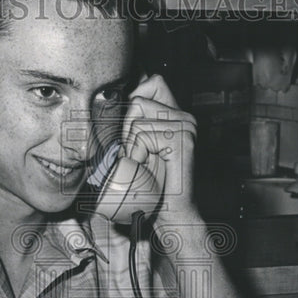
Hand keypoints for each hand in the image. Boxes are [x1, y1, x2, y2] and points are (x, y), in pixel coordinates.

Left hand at [121, 74, 198, 225]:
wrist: (171, 216)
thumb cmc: (150, 187)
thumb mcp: (136, 149)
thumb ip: (131, 124)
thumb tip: (112, 98)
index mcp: (175, 116)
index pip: (152, 82)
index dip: (134, 96)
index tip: (129, 128)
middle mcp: (184, 117)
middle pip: (138, 98)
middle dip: (127, 128)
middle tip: (138, 155)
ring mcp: (185, 126)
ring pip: (137, 118)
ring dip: (131, 145)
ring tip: (144, 164)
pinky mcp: (182, 137)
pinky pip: (142, 133)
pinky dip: (137, 153)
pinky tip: (148, 168)